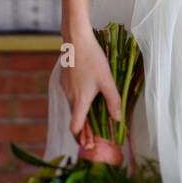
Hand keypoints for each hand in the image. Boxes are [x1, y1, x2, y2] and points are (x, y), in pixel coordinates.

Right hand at [59, 26, 122, 141]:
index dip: (81, 137)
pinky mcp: (64, 79)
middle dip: (84, 128)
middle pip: (75, 118)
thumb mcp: (107, 80)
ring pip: (73, 105)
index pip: (75, 127)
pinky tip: (87, 91)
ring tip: (94, 113)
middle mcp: (70, 96)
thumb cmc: (92, 59)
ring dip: (81, 112)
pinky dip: (77, 99)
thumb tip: (117, 120)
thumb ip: (113, 101)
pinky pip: (71, 94)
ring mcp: (65, 87)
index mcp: (80, 100)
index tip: (88, 143)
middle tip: (94, 135)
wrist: (76, 39)